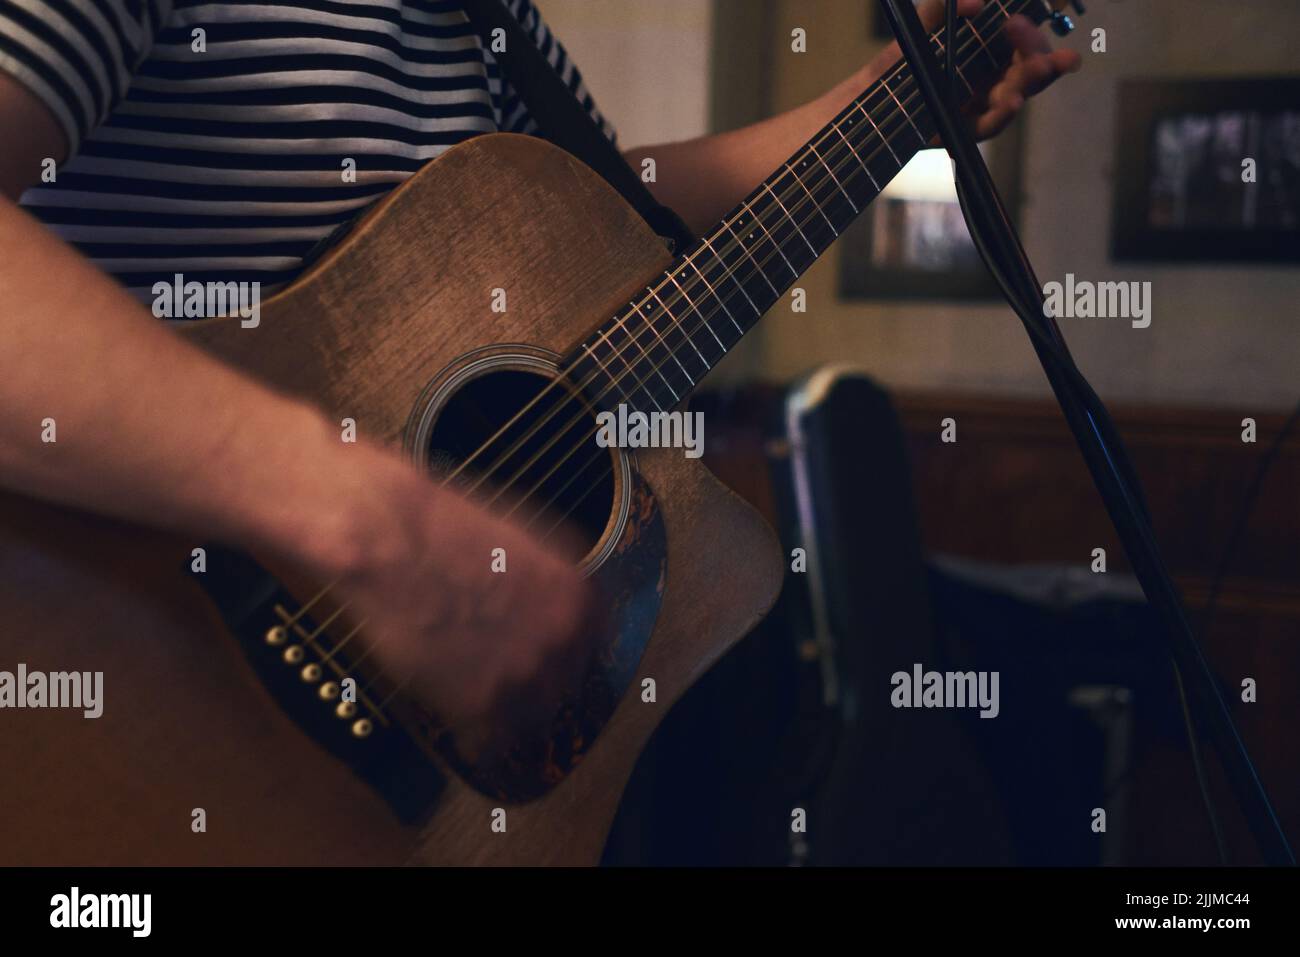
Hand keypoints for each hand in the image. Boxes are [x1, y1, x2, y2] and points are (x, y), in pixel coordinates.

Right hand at [307, 444, 601, 759]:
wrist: (390, 544)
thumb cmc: (445, 529)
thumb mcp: (527, 537)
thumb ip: (555, 581)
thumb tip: (565, 609)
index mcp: (580, 600)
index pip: (588, 649)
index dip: (558, 653)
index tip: (537, 656)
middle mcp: (564, 642)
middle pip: (561, 687)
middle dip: (532, 682)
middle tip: (497, 671)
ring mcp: (525, 678)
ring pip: (530, 720)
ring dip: (506, 713)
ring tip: (474, 691)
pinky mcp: (481, 708)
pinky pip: (489, 746)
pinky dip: (471, 737)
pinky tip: (457, 717)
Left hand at [873, 0, 1081, 140]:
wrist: (870, 96)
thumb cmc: (902, 60)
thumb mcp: (921, 26)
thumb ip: (943, 9)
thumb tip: (975, 2)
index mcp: (991, 53)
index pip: (1024, 44)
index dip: (1031, 35)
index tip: (1019, 22)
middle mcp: (992, 80)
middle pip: (1028, 71)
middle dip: (1040, 60)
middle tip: (1043, 54)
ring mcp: (980, 107)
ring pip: (1014, 97)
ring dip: (1027, 84)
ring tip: (1037, 70)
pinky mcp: (964, 131)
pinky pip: (988, 125)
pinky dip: (1002, 114)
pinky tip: (1012, 102)